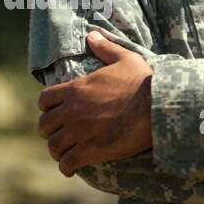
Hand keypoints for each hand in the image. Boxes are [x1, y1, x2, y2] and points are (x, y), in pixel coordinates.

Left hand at [37, 31, 152, 176]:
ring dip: (57, 151)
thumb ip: (105, 48)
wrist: (159, 106)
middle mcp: (72, 111)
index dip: (47, 108)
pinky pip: (68, 163)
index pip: (44, 100)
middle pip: (45, 125)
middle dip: (50, 131)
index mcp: (76, 89)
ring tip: (64, 154)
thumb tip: (92, 34)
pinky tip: (71, 169)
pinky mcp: (92, 151)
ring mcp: (80, 132)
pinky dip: (67, 167)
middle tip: (58, 135)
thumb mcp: (125, 58)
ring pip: (54, 146)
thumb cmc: (144, 81)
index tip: (53, 113)